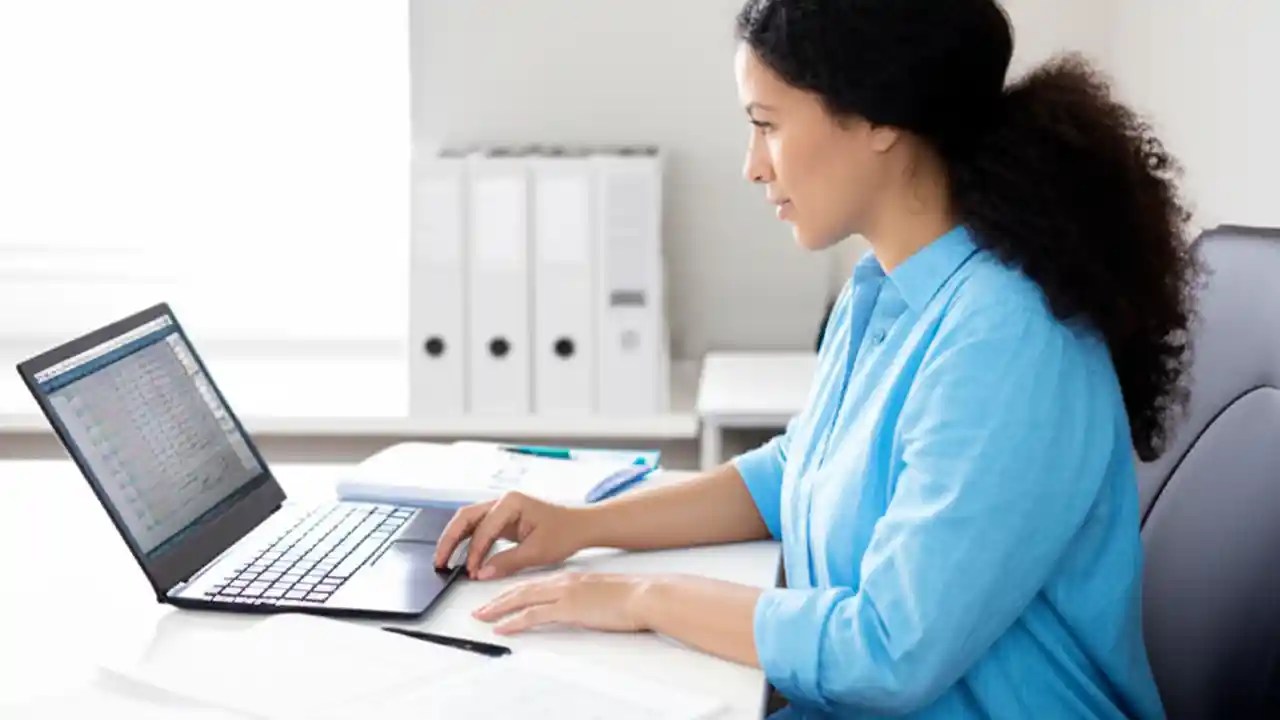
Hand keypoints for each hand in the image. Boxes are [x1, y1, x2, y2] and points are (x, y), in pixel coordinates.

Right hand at [432, 491, 591, 579]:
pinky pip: (479, 529)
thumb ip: (507, 562)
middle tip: (439, 561)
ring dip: (455, 540)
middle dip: (450, 539)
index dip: (475, 552)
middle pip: (466, 517)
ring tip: (443, 560)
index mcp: (512, 502)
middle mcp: (503, 502)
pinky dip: (468, 542)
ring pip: (469, 521)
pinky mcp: (503, 520)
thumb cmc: (565, 532)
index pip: (484, 528)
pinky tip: (462, 558)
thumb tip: (482, 573)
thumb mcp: (537, 552)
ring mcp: (502, 509)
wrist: (580, 527)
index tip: (471, 571)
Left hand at [472, 571, 655, 634]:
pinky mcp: (568, 608)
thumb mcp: (601, 593)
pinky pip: (533, 614)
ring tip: (482, 617)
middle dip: (497, 599)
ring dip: (498, 608)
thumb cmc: (631, 596)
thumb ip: (585, 597)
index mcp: (571, 578)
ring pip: (522, 599)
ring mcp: (564, 594)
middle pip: (521, 590)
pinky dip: (514, 621)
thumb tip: (579, 606)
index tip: (499, 599)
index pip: (534, 584)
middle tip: (479, 608)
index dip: (513, 591)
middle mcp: (563, 582)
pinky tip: (502, 627)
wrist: (644, 594)